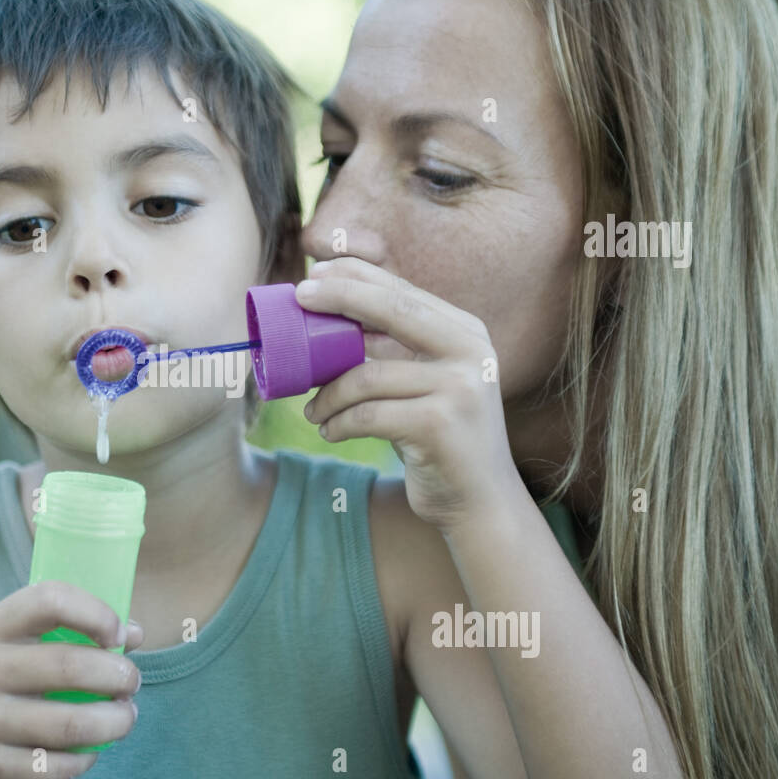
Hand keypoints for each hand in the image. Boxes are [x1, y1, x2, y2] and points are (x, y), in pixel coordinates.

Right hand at [0, 579, 143, 778]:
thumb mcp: (10, 642)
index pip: (49, 600)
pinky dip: (84, 759)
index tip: (118, 635)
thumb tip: (133, 635)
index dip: (96, 613)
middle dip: (119, 676)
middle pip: (69, 666)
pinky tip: (91, 750)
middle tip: (132, 682)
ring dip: (115, 721)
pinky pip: (54, 766)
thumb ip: (67, 629)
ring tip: (126, 716)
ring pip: (71, 724)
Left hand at [295, 256, 525, 532]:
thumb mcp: (427, 383)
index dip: (355, 276)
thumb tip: (330, 312)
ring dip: (327, 394)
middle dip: (338, 299)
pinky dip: (338, 423)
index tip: (311, 277)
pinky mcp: (438, 425)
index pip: (403, 291)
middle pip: (392, 309)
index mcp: (465, 333)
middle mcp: (470, 352)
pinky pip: (367, 415)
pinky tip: (330, 432)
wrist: (480, 502)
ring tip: (312, 411)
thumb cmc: (438, 439)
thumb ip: (397, 348)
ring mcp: (459, 388)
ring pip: (367, 375)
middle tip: (296, 301)